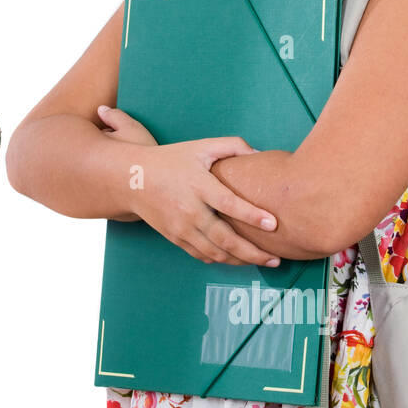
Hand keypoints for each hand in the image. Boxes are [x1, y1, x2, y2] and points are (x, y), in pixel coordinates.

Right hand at [99, 106, 280, 266]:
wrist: (133, 179)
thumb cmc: (171, 160)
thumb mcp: (200, 146)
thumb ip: (232, 145)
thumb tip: (260, 153)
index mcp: (198, 185)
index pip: (229, 203)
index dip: (252, 215)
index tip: (274, 224)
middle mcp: (189, 210)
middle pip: (224, 238)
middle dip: (252, 252)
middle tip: (275, 259)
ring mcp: (180, 227)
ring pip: (214, 252)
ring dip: (240, 260)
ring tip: (262, 262)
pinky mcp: (174, 237)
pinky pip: (201, 255)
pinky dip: (221, 260)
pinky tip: (237, 259)